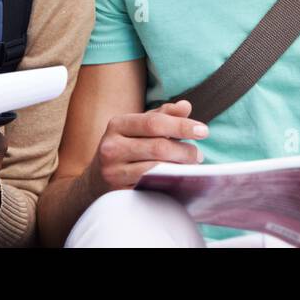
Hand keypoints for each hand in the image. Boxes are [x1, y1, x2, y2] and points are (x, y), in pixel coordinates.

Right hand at [85, 100, 208, 196]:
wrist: (96, 180)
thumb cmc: (125, 147)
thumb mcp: (139, 128)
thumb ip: (163, 116)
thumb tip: (186, 106)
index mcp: (118, 124)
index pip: (154, 123)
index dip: (181, 126)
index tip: (204, 131)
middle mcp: (111, 147)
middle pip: (158, 147)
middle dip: (185, 151)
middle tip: (199, 155)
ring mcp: (113, 172)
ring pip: (155, 169)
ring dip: (179, 168)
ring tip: (191, 167)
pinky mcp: (117, 193)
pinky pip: (149, 187)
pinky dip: (167, 182)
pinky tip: (178, 180)